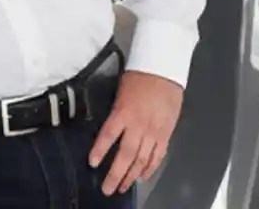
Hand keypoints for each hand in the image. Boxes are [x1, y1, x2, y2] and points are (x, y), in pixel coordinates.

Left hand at [89, 70, 182, 194]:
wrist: (164, 70)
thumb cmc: (140, 77)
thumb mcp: (119, 91)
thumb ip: (114, 112)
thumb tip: (106, 129)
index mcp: (124, 112)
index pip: (109, 135)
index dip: (100, 150)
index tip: (93, 163)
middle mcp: (139, 125)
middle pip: (126, 155)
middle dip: (115, 174)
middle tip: (107, 188)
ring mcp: (154, 131)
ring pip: (142, 160)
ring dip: (131, 176)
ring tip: (122, 187)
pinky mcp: (166, 133)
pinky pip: (158, 155)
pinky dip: (150, 168)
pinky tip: (142, 177)